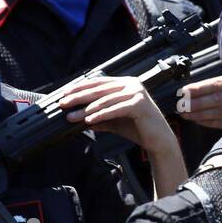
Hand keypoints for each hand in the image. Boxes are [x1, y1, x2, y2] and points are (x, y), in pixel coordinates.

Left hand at [59, 75, 174, 153]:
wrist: (158, 140)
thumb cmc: (137, 128)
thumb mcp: (113, 120)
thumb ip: (98, 116)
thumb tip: (78, 116)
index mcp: (126, 83)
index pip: (98, 82)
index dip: (80, 87)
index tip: (64, 94)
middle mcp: (132, 84)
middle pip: (99, 90)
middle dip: (78, 97)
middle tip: (63, 104)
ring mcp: (137, 93)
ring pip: (105, 100)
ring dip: (86, 109)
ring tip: (72, 116)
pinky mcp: (139, 104)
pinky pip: (115, 109)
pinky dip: (100, 115)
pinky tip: (89, 120)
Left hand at [178, 74, 221, 129]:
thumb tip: (195, 89)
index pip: (216, 85)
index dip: (199, 89)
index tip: (184, 91)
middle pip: (216, 99)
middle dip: (195, 103)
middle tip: (180, 106)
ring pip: (219, 112)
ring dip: (200, 114)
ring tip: (185, 114)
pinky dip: (210, 122)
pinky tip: (199, 120)